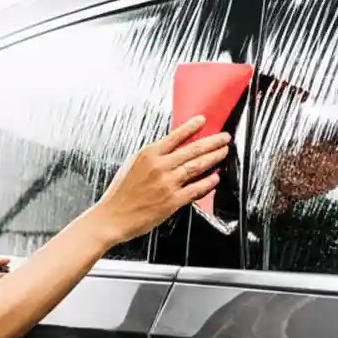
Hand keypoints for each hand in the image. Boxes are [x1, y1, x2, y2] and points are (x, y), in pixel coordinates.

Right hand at [89, 116, 230, 244]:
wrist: (112, 217)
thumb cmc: (119, 194)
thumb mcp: (131, 165)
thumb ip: (151, 157)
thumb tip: (168, 150)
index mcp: (148, 154)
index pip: (175, 136)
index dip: (191, 127)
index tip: (203, 121)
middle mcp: (160, 166)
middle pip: (192, 150)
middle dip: (212, 142)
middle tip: (224, 138)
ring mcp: (167, 183)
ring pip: (197, 166)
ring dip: (213, 158)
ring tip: (223, 153)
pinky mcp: (172, 201)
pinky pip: (195, 189)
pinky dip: (208, 182)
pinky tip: (215, 178)